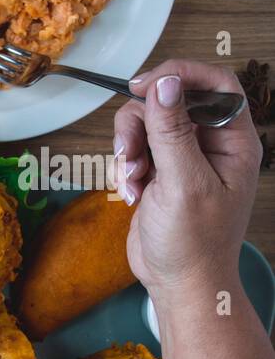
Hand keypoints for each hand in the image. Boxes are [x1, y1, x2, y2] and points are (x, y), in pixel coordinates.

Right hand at [114, 60, 262, 299]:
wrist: (179, 283)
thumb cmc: (194, 243)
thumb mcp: (183, 183)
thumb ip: (172, 131)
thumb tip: (164, 83)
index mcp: (233, 141)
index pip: (215, 85)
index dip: (181, 75)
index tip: (144, 84)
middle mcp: (210, 143)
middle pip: (170, 101)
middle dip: (141, 124)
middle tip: (128, 152)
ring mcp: (183, 157)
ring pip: (145, 124)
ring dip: (128, 149)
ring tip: (131, 180)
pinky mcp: (159, 172)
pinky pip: (135, 149)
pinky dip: (125, 168)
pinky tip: (130, 193)